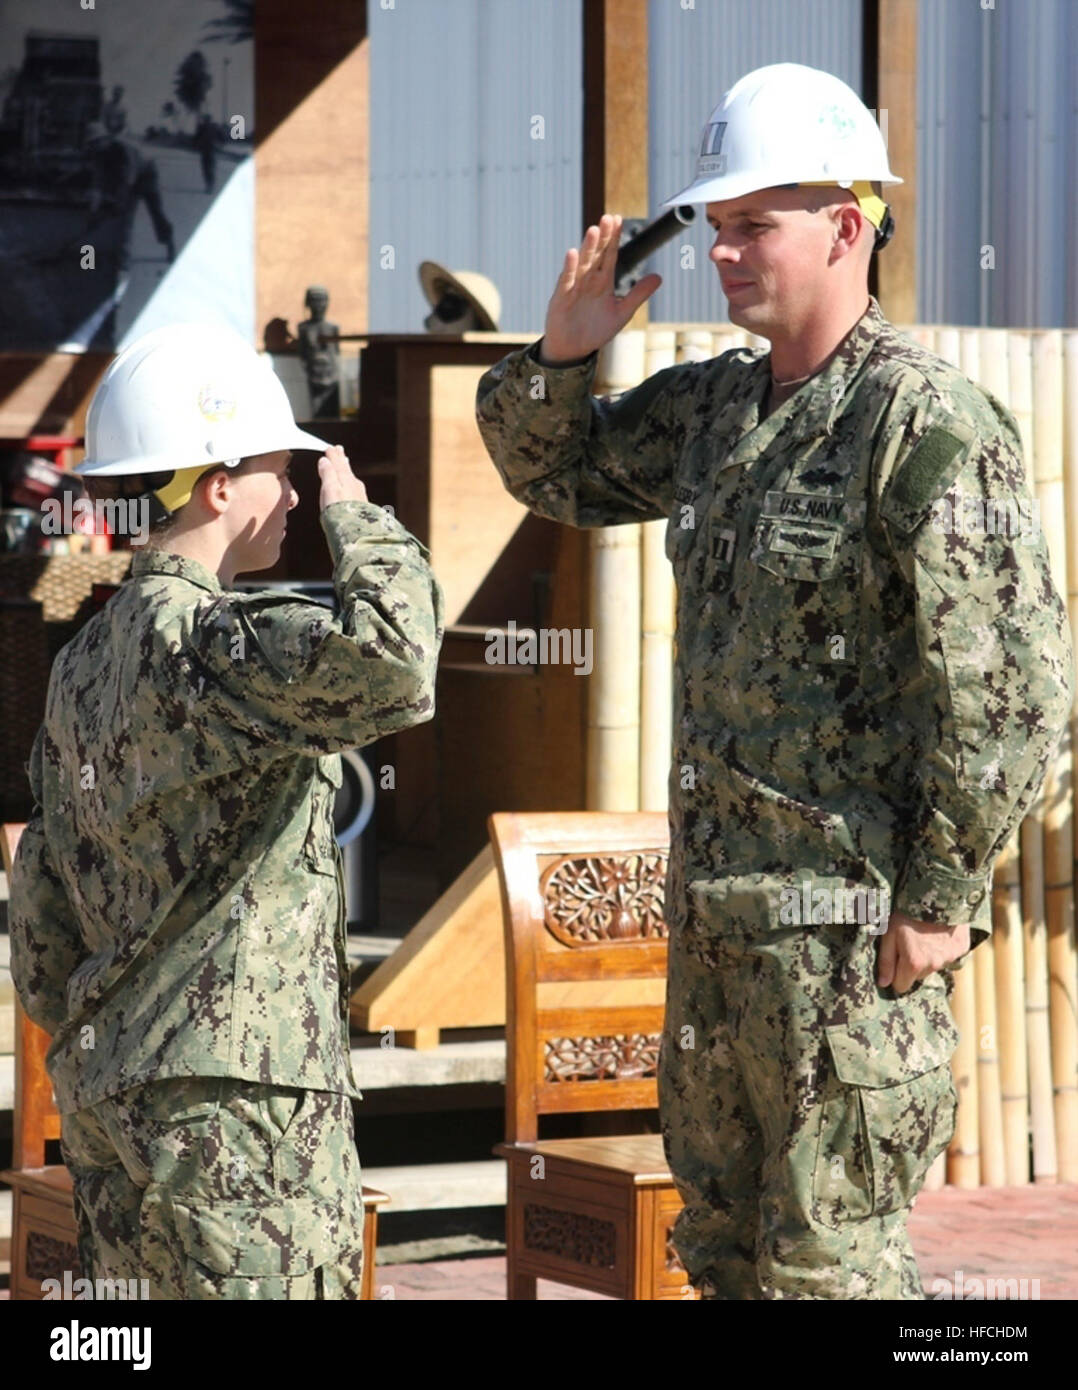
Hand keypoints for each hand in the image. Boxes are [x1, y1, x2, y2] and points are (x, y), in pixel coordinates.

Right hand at [318, 443, 366, 509]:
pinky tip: (352, 485)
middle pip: (345, 469)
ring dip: (346, 469)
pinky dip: (350, 482)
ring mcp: (359, 495)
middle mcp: (354, 485)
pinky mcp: (362, 506)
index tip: (330, 448)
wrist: (356, 531)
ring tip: (345, 463)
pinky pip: (354, 488)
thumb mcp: (329, 489)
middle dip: (341, 460)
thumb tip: (325, 460)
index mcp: (345, 479)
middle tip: (339, 450)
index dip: (333, 456)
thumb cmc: (341, 511)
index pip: (337, 463)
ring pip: (351, 477)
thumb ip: (328, 474)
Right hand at [539, 212, 661, 363]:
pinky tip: (573, 253)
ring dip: (588, 247)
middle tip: (609, 217)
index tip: (619, 219)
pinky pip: (566, 280)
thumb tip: (659, 277)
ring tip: (594, 230)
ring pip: (583, 263)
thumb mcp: (622, 313)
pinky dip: (570, 268)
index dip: (614, 238)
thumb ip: (638, 295)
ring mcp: (575, 286)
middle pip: (597, 254)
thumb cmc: (596, 330)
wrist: (573, 349)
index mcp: (603, 281)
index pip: (610, 255)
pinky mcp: (562, 297)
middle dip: (603, 237)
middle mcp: (589, 280)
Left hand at [876, 910, 970, 994]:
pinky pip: (948, 956)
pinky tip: (937, 933)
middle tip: (909, 943)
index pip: (901, 986)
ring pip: (933, 966)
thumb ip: (885, 961)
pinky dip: (942, 948)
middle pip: (918, 976)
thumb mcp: (888, 933)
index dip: (895, 975)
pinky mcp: (961, 949)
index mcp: (914, 963)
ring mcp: (949, 958)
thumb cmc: (906, 912)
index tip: (895, 960)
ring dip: (928, 957)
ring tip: (923, 935)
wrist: (936, 893)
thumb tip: (883, 983)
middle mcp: (933, 965)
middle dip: (912, 964)